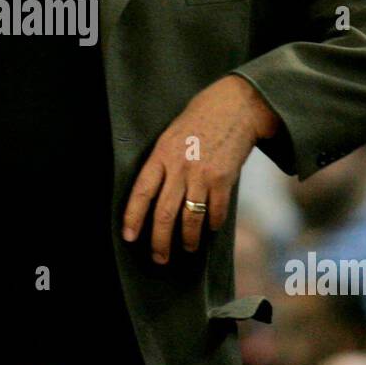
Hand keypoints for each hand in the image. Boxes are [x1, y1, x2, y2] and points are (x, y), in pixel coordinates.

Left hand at [121, 75, 278, 264]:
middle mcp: (180, 166)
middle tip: (159, 258)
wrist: (236, 106)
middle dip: (160, 241)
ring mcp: (203, 174)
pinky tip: (209, 229)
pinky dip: (212, 224)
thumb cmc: (200, 119)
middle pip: (164, 213)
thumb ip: (162, 163)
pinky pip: (215, 212)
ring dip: (187, 239)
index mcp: (161, 154)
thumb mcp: (171, 135)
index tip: (129, 237)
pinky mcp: (224, 179)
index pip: (142, 192)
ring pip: (190, 218)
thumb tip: (154, 196)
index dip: (133, 217)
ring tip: (186, 248)